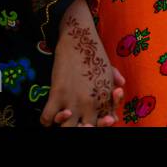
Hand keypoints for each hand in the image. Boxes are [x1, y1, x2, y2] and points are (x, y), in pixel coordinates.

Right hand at [41, 0, 123, 126]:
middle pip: (86, 130)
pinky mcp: (57, 93)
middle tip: (80, 121)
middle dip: (83, 128)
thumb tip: (120, 85)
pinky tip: (49, 115)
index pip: (105, 122)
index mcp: (105, 99)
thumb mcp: (109, 67)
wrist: (79, 37)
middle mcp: (91, 104)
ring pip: (66, 128)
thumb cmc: (94, 51)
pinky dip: (46, 120)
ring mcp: (73, 100)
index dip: (101, 123)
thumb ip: (115, 79)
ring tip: (64, 117)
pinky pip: (47, 118)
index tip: (98, 118)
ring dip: (64, 125)